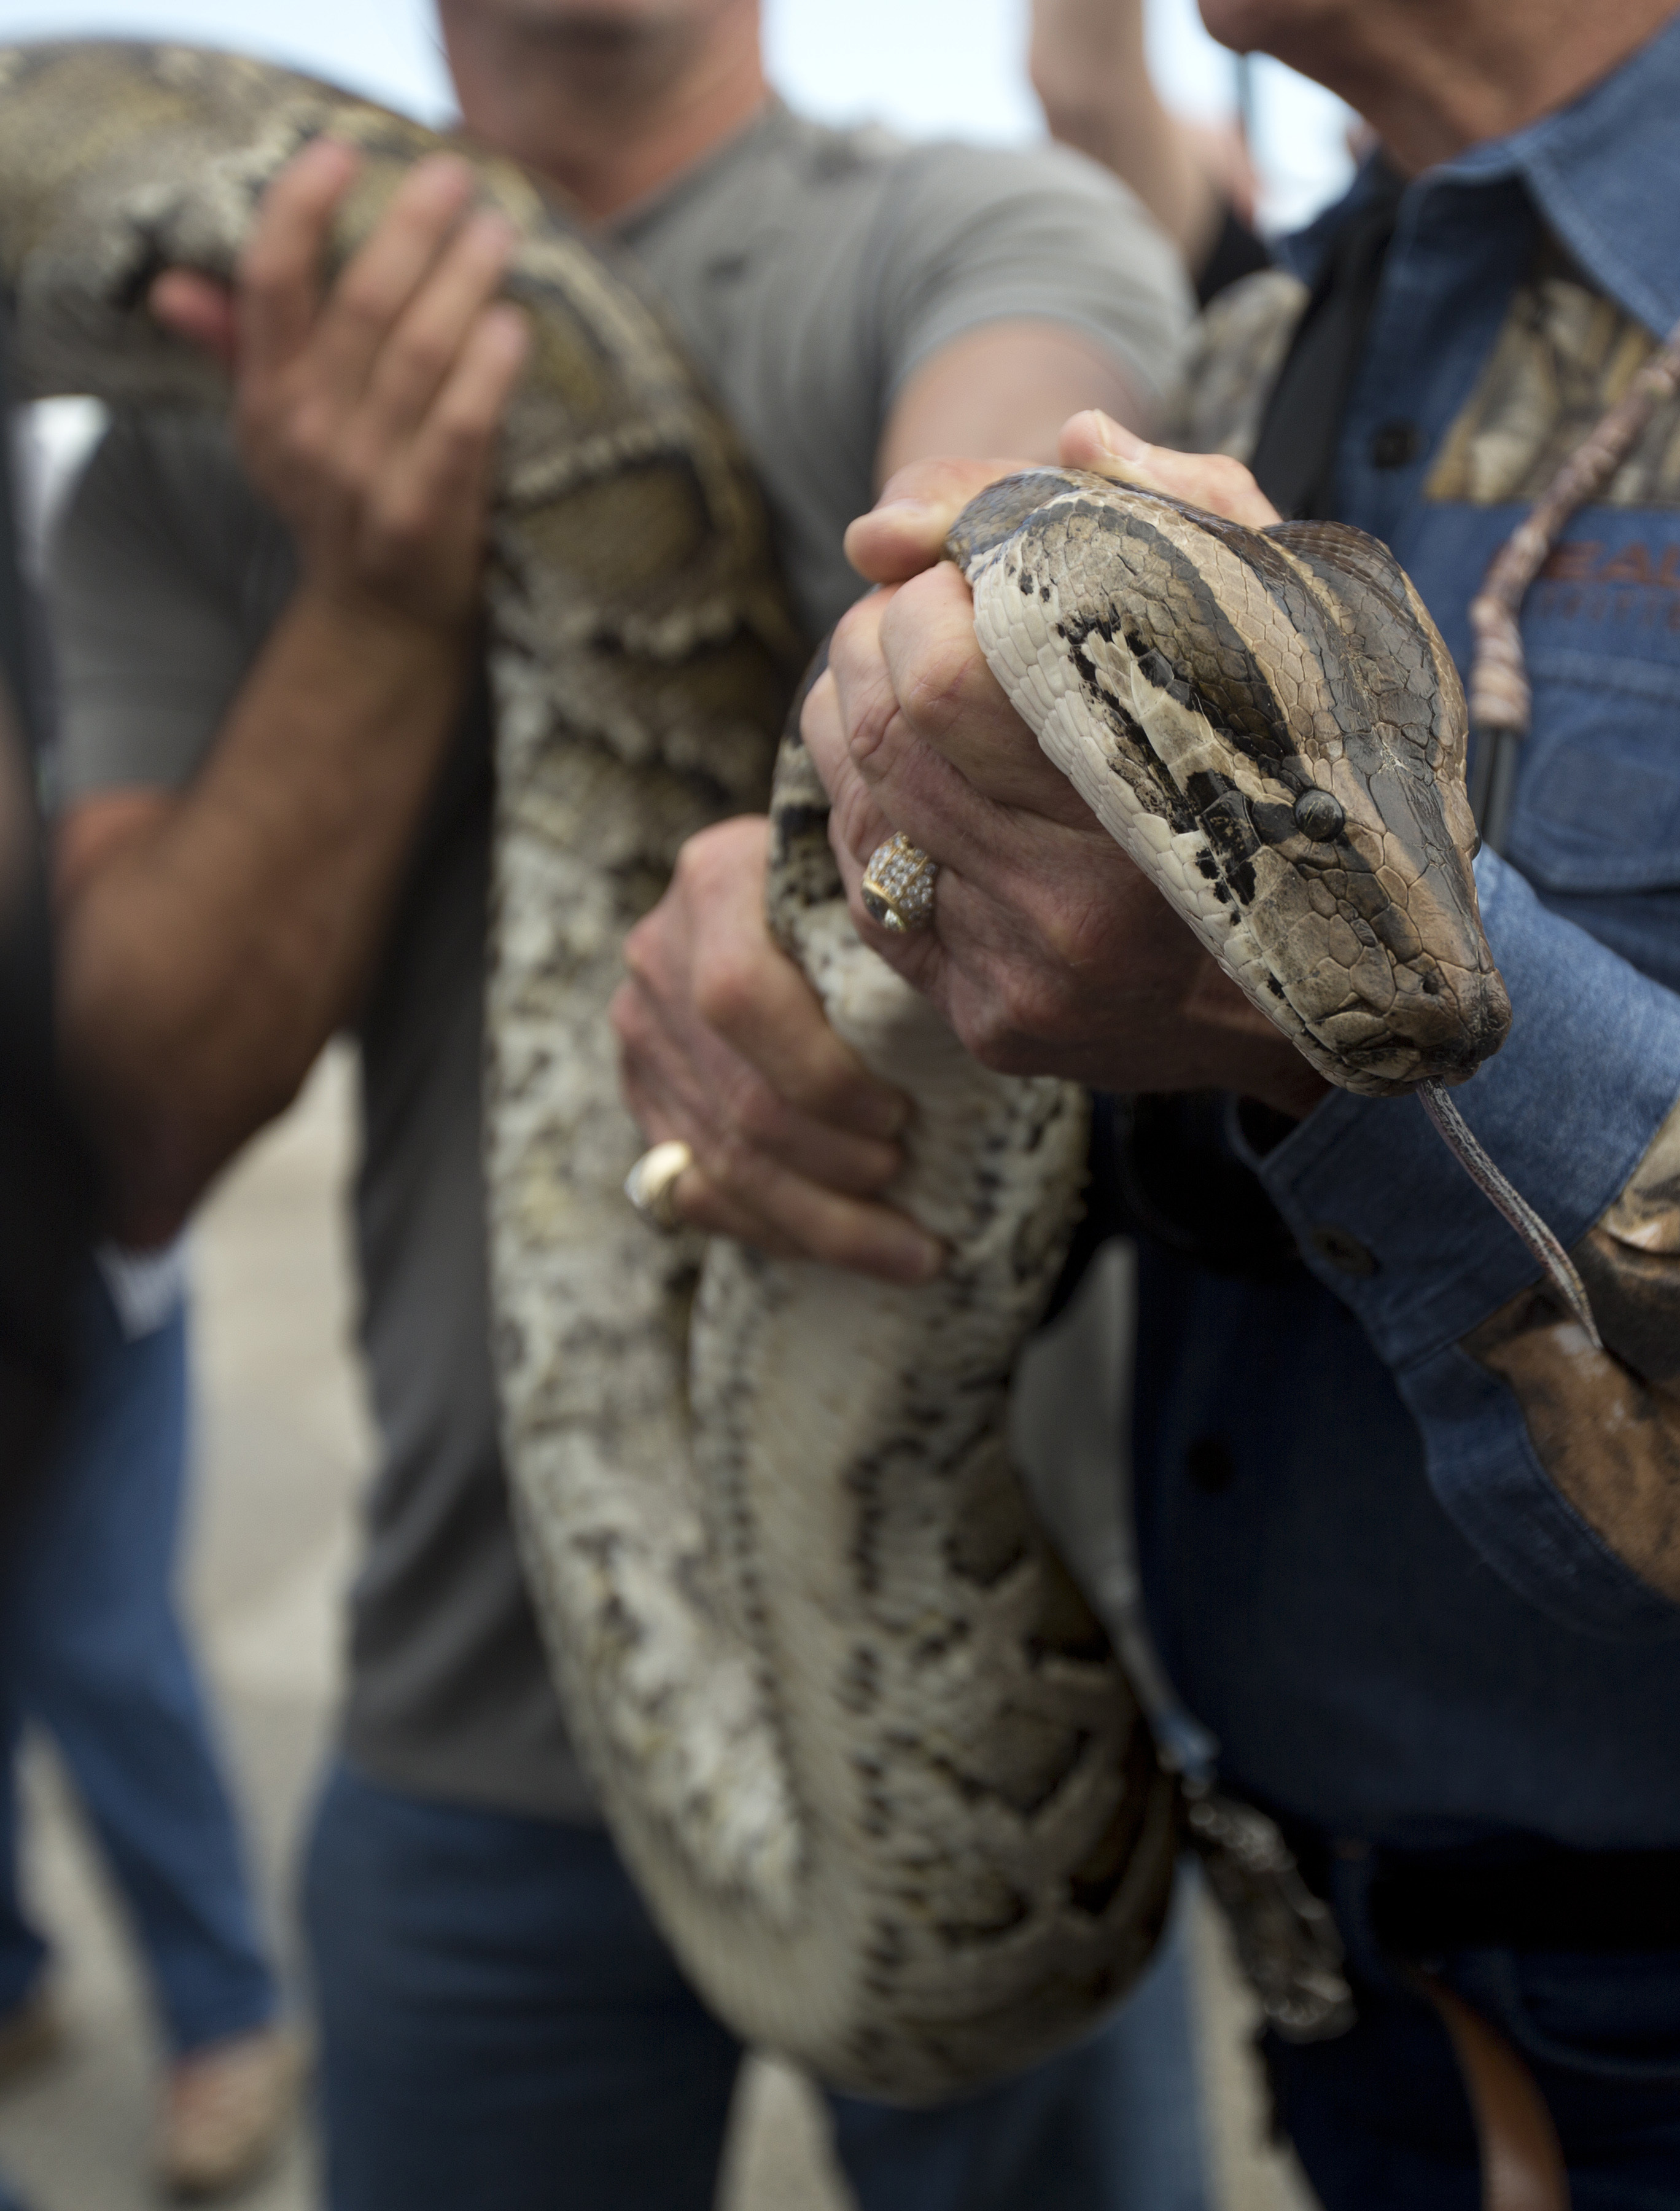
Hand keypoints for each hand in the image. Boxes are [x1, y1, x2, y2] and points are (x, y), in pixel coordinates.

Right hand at [150, 139, 529, 635]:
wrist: (375, 623)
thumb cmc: (341, 500)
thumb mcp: (277, 432)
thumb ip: (236, 353)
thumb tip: (172, 287)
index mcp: (266, 397)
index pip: (269, 283)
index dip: (299, 209)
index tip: (341, 150)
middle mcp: (306, 431)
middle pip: (361, 305)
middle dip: (413, 230)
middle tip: (459, 176)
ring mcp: (362, 478)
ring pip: (416, 356)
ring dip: (462, 284)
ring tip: (500, 234)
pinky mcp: (421, 520)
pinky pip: (457, 429)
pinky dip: (485, 374)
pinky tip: (514, 326)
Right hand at [612, 815, 944, 1282]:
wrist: (795, 901)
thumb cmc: (871, 895)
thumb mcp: (881, 884)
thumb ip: (898, 925)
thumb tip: (961, 1006)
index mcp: (715, 882)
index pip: (741, 999)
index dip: (821, 1076)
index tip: (899, 1116)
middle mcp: (659, 954)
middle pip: (737, 1098)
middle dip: (832, 1166)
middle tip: (907, 1184)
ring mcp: (643, 1030)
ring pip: (719, 1163)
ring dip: (817, 1222)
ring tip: (905, 1248)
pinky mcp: (644, 1093)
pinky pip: (695, 1190)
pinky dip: (774, 1230)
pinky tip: (842, 1247)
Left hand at [815, 415, 1326, 1114]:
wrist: (1348, 992)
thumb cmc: (1325, 777)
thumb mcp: (1305, 618)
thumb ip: (1194, 511)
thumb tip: (1075, 435)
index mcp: (1164, 811)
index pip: (948, 672)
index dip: (938, 586)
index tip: (979, 561)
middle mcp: (1076, 919)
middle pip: (885, 721)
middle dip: (887, 626)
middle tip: (942, 599)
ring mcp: (1020, 981)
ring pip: (857, 788)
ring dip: (863, 696)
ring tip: (929, 664)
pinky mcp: (984, 1021)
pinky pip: (861, 869)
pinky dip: (869, 787)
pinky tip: (928, 760)